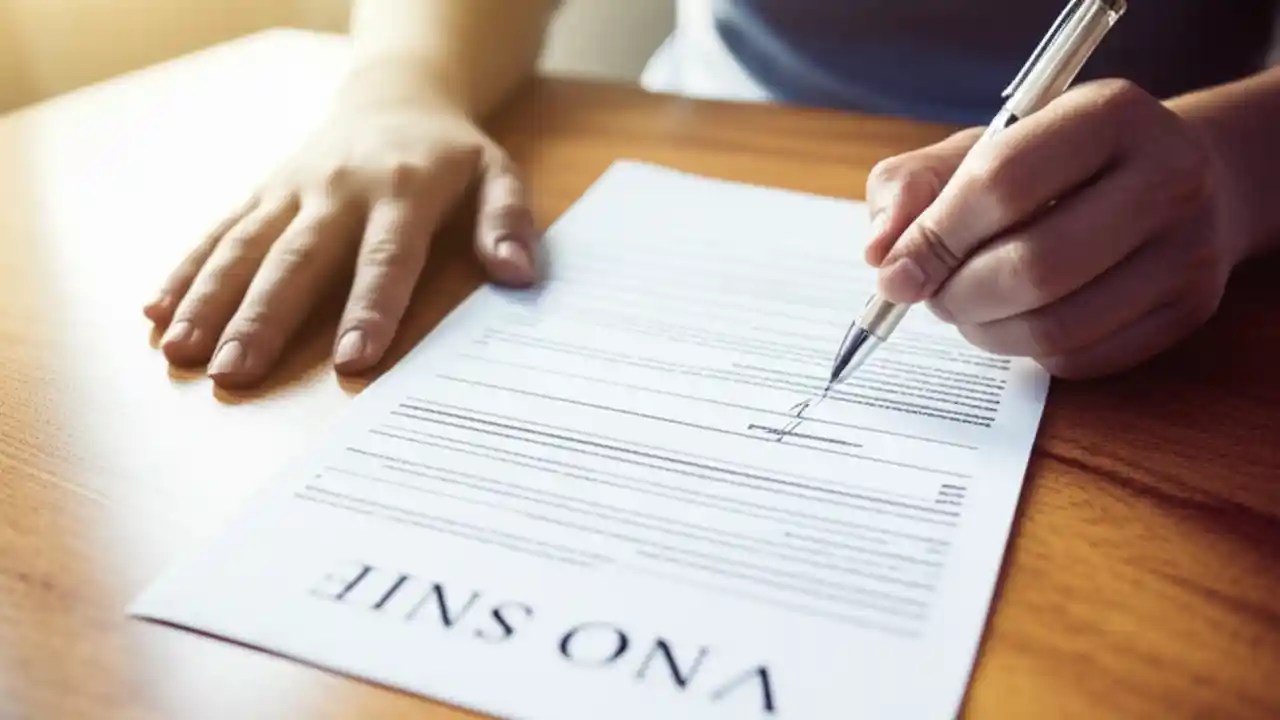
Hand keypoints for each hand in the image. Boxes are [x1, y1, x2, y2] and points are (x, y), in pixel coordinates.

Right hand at [143, 96, 535, 387]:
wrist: (396, 97)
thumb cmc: (451, 156)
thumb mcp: (498, 175)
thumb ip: (508, 221)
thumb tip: (517, 273)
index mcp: (403, 193)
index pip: (386, 258)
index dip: (371, 307)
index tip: (353, 359)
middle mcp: (338, 191)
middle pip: (297, 259)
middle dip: (263, 317)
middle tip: (235, 372)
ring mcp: (291, 190)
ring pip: (244, 246)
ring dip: (209, 300)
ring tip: (181, 353)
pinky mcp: (262, 192)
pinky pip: (218, 231)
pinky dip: (186, 271)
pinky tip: (156, 313)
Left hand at [863, 79, 1248, 378]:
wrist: (1175, 181)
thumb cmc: (1054, 166)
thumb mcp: (979, 149)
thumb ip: (912, 186)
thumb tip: (880, 253)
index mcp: (1108, 114)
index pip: (1001, 183)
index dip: (934, 237)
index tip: (896, 269)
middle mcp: (1166, 177)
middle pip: (1032, 267)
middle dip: (957, 295)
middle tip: (933, 296)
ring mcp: (1187, 250)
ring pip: (1054, 326)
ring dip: (985, 331)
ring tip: (969, 308)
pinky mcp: (1188, 312)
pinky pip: (1079, 358)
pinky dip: (1027, 351)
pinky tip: (1019, 320)